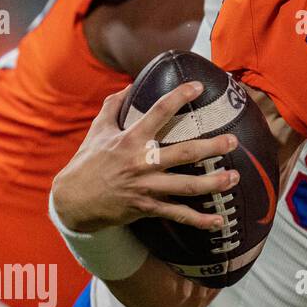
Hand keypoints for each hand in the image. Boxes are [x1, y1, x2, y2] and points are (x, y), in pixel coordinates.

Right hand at [52, 82, 239, 232]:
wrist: (71, 200)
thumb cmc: (87, 162)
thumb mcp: (98, 131)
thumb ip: (112, 107)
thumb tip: (128, 85)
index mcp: (131, 139)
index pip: (158, 112)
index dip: (178, 97)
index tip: (198, 86)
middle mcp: (142, 162)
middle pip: (184, 153)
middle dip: (212, 147)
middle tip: (233, 141)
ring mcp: (146, 186)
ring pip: (186, 185)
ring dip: (213, 183)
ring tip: (234, 177)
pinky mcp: (147, 207)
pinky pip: (177, 214)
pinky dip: (199, 220)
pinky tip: (219, 221)